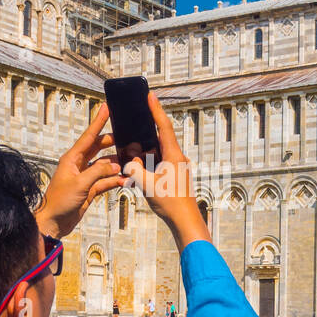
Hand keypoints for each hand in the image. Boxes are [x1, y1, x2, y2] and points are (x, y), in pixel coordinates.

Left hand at [35, 103, 125, 238]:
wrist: (54, 222)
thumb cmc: (59, 202)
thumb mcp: (80, 184)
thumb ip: (99, 172)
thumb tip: (116, 166)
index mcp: (72, 159)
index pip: (88, 136)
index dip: (98, 121)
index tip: (106, 107)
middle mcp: (78, 165)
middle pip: (99, 148)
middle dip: (113, 144)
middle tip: (128, 139)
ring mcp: (85, 177)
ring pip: (105, 166)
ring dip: (117, 165)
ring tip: (132, 162)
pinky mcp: (90, 189)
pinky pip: (106, 181)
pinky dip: (115, 180)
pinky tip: (126, 181)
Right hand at [120, 91, 204, 236]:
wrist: (185, 220)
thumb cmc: (170, 202)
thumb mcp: (147, 184)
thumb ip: (135, 168)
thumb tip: (130, 160)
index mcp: (173, 155)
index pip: (163, 127)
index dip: (156, 110)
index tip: (150, 96)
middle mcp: (177, 157)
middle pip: (160, 137)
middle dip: (146, 131)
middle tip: (135, 121)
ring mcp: (177, 166)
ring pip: (158, 151)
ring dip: (146, 150)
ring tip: (133, 152)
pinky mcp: (175, 174)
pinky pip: (159, 161)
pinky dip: (149, 161)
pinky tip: (139, 166)